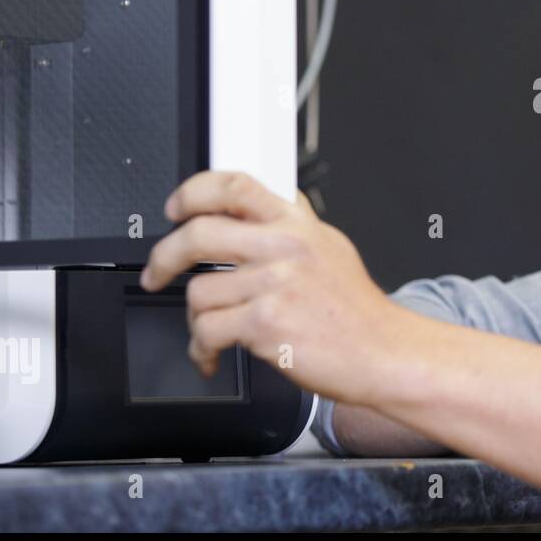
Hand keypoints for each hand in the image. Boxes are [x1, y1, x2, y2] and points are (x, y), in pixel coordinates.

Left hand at [140, 170, 389, 405]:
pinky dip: (202, 349)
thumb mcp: (331, 249)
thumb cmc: (356, 311)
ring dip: (196, 319)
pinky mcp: (266, 323)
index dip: (193, 192)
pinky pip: (207, 331)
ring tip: (212, 330)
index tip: (176, 208)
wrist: (382, 352)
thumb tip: (257, 207)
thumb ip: (293, 226)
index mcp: (298, 225)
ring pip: (199, 292)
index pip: (236, 186)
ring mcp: (275, 284)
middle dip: (163, 257)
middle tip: (157, 273)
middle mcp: (286, 248)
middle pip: (199, 233)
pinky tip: (213, 353)